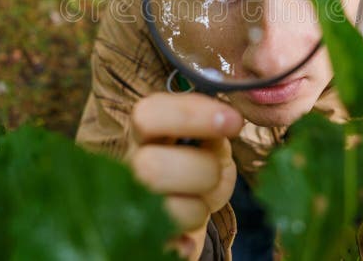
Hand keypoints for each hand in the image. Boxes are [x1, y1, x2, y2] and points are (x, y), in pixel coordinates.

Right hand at [127, 93, 242, 259]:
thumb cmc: (199, 165)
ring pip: (167, 210)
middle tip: (215, 170)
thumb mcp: (211, 142)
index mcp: (144, 135)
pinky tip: (187, 238)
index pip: (148, 114)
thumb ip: (214, 131)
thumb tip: (228, 121)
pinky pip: (166, 247)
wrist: (186, 205)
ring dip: (199, 207)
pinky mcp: (144, 239)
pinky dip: (183, 245)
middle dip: (201, 170)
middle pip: (150, 167)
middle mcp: (130, 167)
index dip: (190, 114)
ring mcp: (132, 205)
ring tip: (202, 200)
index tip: (233, 121)